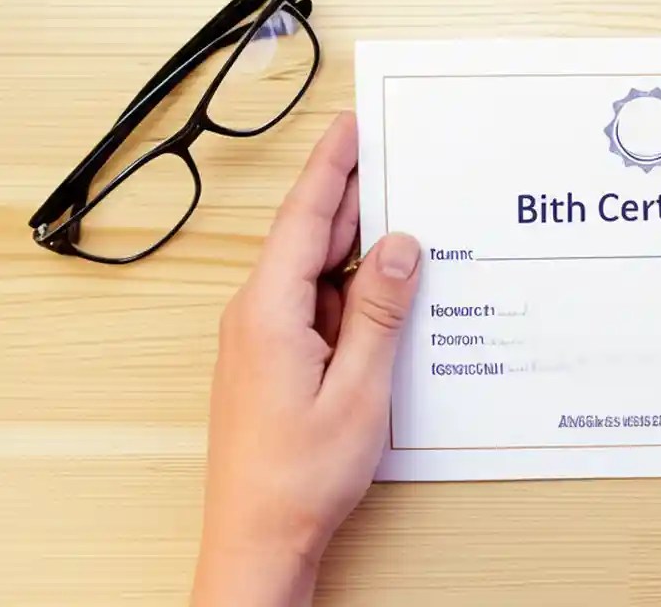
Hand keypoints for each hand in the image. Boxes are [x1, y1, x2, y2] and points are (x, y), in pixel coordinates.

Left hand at [192, 113, 420, 606]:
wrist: (259, 537)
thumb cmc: (299, 475)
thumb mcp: (358, 389)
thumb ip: (379, 312)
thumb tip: (399, 247)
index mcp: (269, 311)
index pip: (304, 217)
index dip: (331, 166)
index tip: (352, 124)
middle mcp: (258, 315)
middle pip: (308, 237)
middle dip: (350, 194)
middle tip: (392, 155)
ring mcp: (264, 338)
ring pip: (315, 272)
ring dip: (355, 245)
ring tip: (402, 214)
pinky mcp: (276, 359)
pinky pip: (317, 305)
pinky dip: (351, 288)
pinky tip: (384, 290)